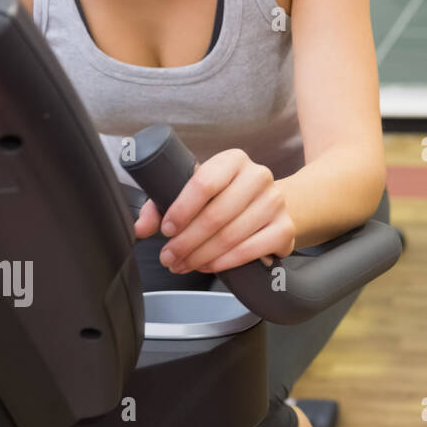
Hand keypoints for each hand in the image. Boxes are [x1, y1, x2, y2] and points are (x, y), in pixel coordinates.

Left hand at [132, 149, 295, 273]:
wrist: (268, 204)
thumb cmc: (225, 197)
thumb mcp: (195, 191)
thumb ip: (162, 204)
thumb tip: (141, 228)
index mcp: (233, 160)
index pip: (205, 182)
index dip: (181, 210)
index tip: (166, 230)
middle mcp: (258, 177)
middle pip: (217, 214)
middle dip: (186, 242)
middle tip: (168, 257)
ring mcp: (275, 202)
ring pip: (232, 235)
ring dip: (201, 256)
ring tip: (183, 264)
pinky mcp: (285, 228)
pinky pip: (251, 250)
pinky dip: (225, 262)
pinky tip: (209, 266)